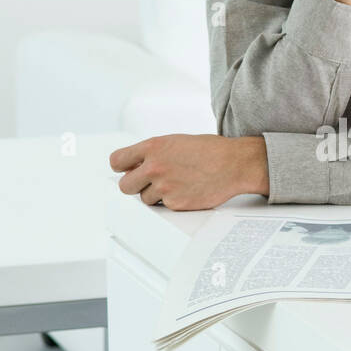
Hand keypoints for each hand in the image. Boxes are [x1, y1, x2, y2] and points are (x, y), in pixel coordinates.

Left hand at [109, 134, 268, 210]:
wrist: (234, 164)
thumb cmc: (209, 151)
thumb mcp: (175, 142)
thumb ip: (153, 153)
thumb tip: (135, 167)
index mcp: (153, 147)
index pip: (117, 161)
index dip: (121, 167)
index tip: (126, 170)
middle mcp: (155, 168)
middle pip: (125, 186)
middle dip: (135, 185)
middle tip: (148, 183)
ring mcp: (164, 188)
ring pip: (145, 199)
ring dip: (156, 195)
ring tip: (177, 184)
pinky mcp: (175, 205)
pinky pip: (164, 207)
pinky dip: (173, 202)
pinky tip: (187, 190)